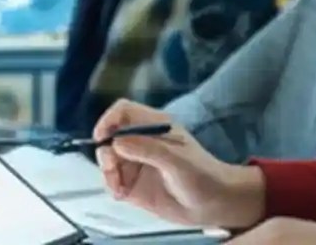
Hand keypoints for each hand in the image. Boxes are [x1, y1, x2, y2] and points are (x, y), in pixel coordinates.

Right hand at [93, 99, 265, 228]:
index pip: (123, 111)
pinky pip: (112, 180)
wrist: (213, 204)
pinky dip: (111, 185)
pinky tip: (120, 194)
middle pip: (110, 136)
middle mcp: (141, 141)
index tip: (102, 136)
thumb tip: (116, 142)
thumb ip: (147, 150)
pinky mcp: (133, 183)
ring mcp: (136, 162)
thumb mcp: (176, 160)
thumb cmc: (201, 175)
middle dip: (106, 150)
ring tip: (118, 186)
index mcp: (154, 126)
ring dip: (107, 171)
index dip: (109, 119)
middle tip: (112, 167)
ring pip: (108, 159)